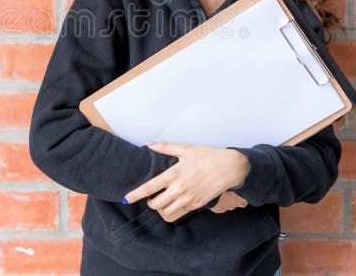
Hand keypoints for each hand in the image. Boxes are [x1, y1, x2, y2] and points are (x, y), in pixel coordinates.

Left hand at [122, 142, 249, 221]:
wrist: (230, 168)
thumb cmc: (207, 156)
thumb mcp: (186, 149)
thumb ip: (165, 147)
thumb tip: (149, 144)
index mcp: (174, 174)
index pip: (150, 187)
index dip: (136, 194)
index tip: (126, 199)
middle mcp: (179, 189)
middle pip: (156, 204)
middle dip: (150, 202)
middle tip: (151, 196)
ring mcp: (188, 198)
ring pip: (167, 211)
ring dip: (162, 206)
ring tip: (164, 197)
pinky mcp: (197, 204)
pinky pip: (180, 210)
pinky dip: (175, 206)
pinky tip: (178, 197)